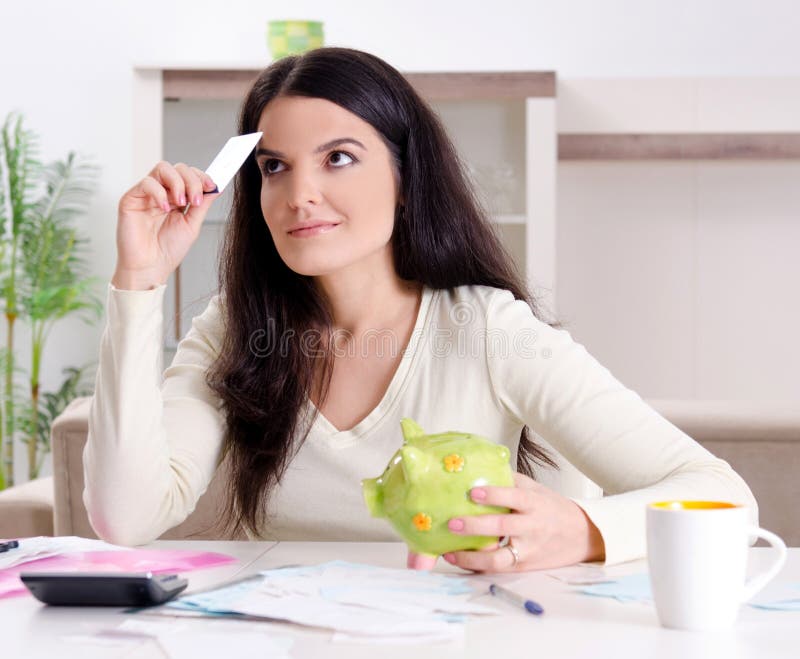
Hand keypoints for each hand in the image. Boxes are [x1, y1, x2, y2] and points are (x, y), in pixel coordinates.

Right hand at [113, 161, 219, 289]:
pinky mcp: (131, 198)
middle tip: (196, 200)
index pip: (189, 175)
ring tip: (181, 203)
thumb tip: (216, 187)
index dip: (201, 177)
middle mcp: (162, 192)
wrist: (150, 267)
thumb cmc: (168, 250)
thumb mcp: (192, 225)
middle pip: (178, 168)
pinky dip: (159, 193)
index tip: (212, 186)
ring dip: (177, 183)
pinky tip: (165, 208)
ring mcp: (146, 194)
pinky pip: (146, 183)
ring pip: (162, 168)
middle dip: (192, 180)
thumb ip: (202, 205)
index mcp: (177, 198)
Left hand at [440, 472, 605, 571]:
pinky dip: (479, 567)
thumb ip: (511, 480)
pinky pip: (500, 569)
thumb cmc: (552, 508)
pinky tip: (461, 562)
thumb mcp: (536, 489)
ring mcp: (528, 549)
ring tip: (449, 553)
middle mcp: (532, 527)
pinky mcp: (525, 566)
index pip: (514, 497)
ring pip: (499, 558)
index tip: (472, 492)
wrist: (583, 535)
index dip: (494, 495)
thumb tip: (480, 465)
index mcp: (535, 503)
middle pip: (502, 527)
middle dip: (475, 526)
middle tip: (452, 523)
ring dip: (472, 557)